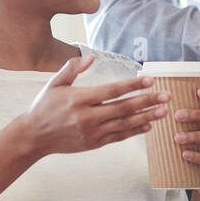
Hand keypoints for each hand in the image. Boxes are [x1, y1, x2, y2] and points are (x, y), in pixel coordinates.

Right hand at [20, 54, 169, 157]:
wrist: (33, 137)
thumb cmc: (44, 107)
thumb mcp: (54, 84)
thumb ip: (72, 69)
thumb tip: (91, 57)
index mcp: (79, 100)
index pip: (112, 91)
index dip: (132, 85)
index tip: (149, 80)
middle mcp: (87, 117)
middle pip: (123, 108)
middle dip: (147, 101)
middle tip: (166, 96)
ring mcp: (92, 132)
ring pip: (124, 124)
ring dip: (146, 117)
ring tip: (163, 111)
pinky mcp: (94, 143)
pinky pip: (118, 137)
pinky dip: (134, 131)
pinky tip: (149, 125)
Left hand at [174, 87, 199, 200]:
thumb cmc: (199, 156)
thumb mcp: (194, 139)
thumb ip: (184, 126)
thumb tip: (156, 112)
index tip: (197, 91)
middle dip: (197, 114)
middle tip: (178, 115)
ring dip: (196, 135)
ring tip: (177, 138)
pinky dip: (199, 157)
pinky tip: (185, 155)